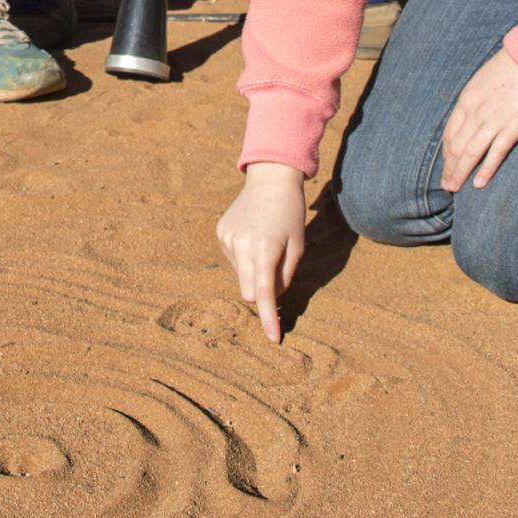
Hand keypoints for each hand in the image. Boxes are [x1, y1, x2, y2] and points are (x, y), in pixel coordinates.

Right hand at [216, 163, 309, 343]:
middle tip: (277, 269)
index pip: (265, 294)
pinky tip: (253, 237)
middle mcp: (241, 244)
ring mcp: (227, 238)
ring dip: (253, 272)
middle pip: (250, 291)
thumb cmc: (290, 215)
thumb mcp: (297, 247)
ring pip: (241, 277)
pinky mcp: (220, 233)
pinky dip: (244, 258)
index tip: (273, 338)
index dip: (269, 318)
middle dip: (263, 292)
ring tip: (265, 245)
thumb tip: (270, 300)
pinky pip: (233, 261)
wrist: (270, 180)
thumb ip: (285, 277)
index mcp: (265, 248)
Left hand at [440, 48, 517, 191]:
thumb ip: (476, 97)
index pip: (450, 132)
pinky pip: (495, 153)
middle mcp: (475, 111)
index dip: (446, 152)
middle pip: (456, 146)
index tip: (446, 165)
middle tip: (447, 185)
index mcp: (467, 99)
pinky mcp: (513, 127)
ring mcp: (493, 120)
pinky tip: (479, 183)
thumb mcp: (485, 78)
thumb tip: (473, 112)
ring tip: (455, 188)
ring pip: (470, 153)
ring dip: (460, 172)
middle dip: (450, 167)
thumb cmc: (513, 65)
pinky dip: (485, 170)